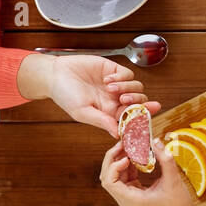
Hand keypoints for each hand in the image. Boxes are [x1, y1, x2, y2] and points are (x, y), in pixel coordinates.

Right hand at [22, 54, 159, 135]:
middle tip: (124, 99)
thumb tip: (118, 134)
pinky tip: (106, 79)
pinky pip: (128, 74)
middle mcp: (116, 99)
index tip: (150, 113)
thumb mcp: (82, 112)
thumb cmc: (65, 95)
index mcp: (110, 112)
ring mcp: (117, 84)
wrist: (55, 74)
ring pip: (137, 87)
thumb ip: (101, 121)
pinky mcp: (115, 70)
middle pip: (140, 102)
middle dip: (138, 101)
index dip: (143, 116)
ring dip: (127, 88)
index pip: (133, 116)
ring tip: (109, 88)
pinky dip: (121, 77)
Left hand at [100, 138, 196, 205]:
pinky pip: (124, 179)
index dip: (114, 166)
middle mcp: (125, 200)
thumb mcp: (173, 181)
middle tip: (122, 146)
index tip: (127, 156)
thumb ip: (165, 160)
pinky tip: (136, 158)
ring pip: (114, 177)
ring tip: (129, 149)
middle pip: (107, 178)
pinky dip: (127, 167)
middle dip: (112, 160)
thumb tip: (156, 142)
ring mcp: (128, 198)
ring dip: (119, 162)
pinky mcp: (134, 194)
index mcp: (131, 200)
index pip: (109, 182)